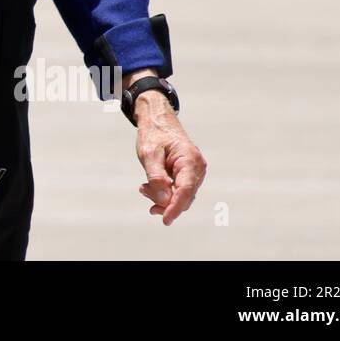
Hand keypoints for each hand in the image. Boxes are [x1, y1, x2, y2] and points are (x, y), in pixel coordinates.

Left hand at [132, 91, 205, 224]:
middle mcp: (197, 167)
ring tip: (144, 188)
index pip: (186, 190)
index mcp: (190, 160)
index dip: (175, 207)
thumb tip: (165, 200)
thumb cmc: (153, 134)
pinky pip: (178, 190)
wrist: (158, 120)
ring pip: (180, 195)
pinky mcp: (188, 174)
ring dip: (162, 197)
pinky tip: (149, 187)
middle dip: (163, 201)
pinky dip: (164, 191)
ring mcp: (194, 172)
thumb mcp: (149, 154)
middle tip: (143, 191)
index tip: (165, 220)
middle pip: (184, 196)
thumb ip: (156, 177)